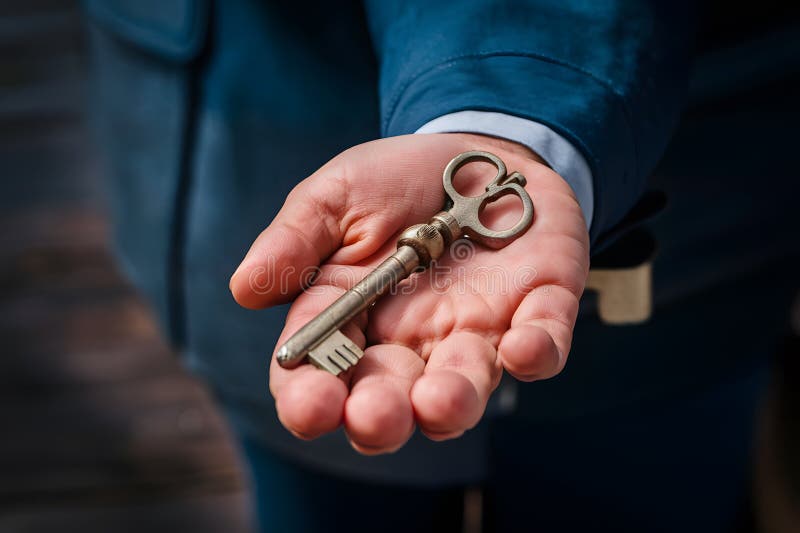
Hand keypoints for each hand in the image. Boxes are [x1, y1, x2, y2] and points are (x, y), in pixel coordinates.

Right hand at [229, 133, 588, 453]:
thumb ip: (296, 240)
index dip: (310, 399)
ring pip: (463, 389)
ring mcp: (476, 332)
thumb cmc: (397, 181)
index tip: (309, 408)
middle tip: (374, 418)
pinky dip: (536, 351)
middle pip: (391, 400)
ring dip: (452, 404)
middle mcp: (411, 342)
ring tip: (438, 402)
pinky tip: (522, 348)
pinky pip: (542, 344)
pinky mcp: (536, 311)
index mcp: (352, 320)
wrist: (478, 153)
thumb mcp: (335, 197)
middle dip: (381, 419)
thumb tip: (244, 288)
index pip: (321, 375)